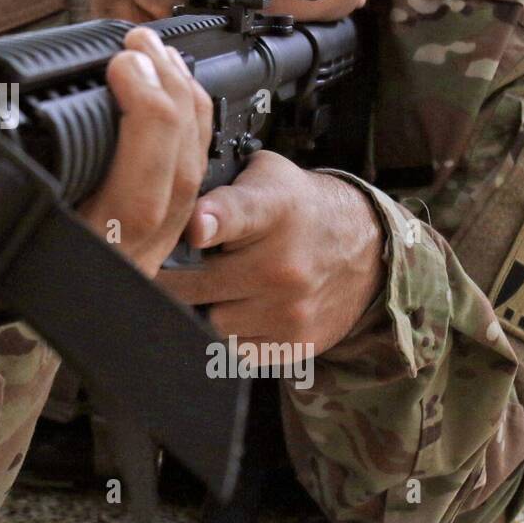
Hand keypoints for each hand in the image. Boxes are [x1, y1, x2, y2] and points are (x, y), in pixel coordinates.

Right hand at [76, 26, 212, 277]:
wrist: (0, 304)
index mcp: (80, 252)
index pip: (137, 194)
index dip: (147, 123)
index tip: (122, 64)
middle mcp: (122, 258)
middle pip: (176, 179)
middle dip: (169, 99)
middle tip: (138, 45)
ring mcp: (147, 251)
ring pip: (192, 179)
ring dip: (185, 106)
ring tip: (158, 52)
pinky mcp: (155, 236)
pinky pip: (192, 181)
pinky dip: (191, 129)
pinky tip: (176, 89)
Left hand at [157, 151, 384, 356]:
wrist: (364, 248)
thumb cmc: (295, 207)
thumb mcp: (265, 175)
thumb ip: (217, 185)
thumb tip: (165, 205)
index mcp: (272, 209)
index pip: (236, 214)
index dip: (209, 221)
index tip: (193, 229)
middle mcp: (283, 264)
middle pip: (195, 284)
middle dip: (169, 278)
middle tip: (158, 270)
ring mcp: (290, 309)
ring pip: (209, 320)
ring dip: (200, 307)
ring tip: (211, 286)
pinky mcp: (294, 343)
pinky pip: (234, 347)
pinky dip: (227, 331)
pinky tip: (237, 307)